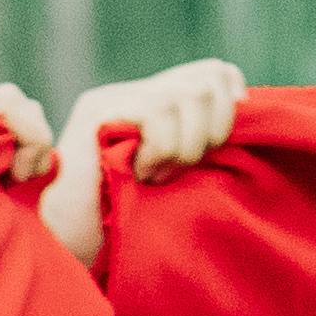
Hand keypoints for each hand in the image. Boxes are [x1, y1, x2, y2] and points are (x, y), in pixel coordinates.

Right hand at [47, 57, 242, 267]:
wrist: (70, 243)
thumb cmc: (125, 220)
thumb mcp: (178, 175)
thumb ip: (201, 142)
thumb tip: (246, 112)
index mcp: (154, 103)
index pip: (215, 72)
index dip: (232, 106)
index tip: (220, 148)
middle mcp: (133, 92)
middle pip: (208, 78)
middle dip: (213, 130)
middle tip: (184, 169)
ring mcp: (112, 97)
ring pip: (187, 94)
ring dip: (185, 145)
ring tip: (160, 176)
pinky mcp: (96, 110)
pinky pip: (157, 111)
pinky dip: (161, 148)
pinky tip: (141, 174)